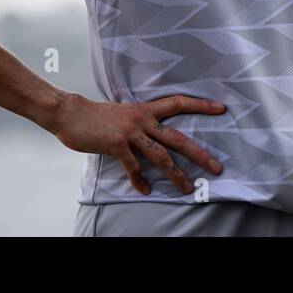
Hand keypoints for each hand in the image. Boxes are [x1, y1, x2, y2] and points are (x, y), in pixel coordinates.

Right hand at [49, 92, 227, 195]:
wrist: (70, 113)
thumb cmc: (97, 115)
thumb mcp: (124, 112)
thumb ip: (140, 121)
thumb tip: (154, 132)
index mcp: (146, 109)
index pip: (179, 103)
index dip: (201, 105)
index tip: (222, 109)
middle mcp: (143, 119)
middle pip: (178, 138)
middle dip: (199, 154)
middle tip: (217, 167)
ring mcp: (131, 132)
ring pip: (161, 156)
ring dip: (176, 175)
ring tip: (187, 188)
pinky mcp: (117, 145)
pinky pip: (134, 167)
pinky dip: (139, 180)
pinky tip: (144, 189)